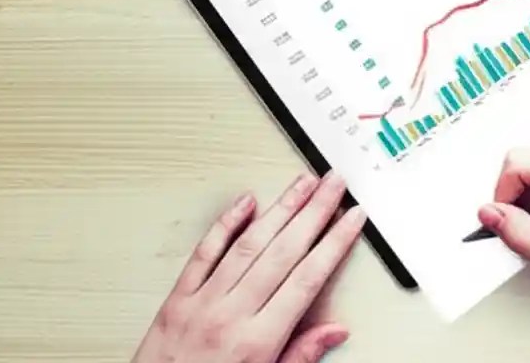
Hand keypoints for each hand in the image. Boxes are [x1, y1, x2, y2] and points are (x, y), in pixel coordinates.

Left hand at [132, 171, 365, 362]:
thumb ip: (301, 356)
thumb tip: (334, 331)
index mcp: (258, 341)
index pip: (308, 277)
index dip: (335, 242)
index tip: (352, 219)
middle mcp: (231, 315)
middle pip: (284, 251)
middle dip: (314, 211)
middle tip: (333, 184)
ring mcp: (202, 303)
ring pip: (249, 244)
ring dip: (280, 208)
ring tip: (301, 184)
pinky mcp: (177, 300)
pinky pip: (204, 253)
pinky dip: (225, 225)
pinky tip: (246, 202)